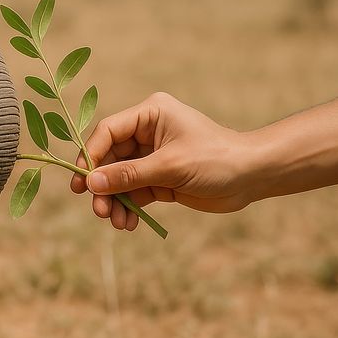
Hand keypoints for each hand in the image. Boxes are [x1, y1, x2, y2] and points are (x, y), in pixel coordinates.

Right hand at [70, 92, 256, 230]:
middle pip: (110, 158)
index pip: (108, 131)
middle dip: (103, 185)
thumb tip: (91, 182)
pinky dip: (129, 207)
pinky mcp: (160, 177)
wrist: (253, 177)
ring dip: (115, 200)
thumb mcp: (170, 166)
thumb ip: (129, 175)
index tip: (83, 183)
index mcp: (149, 114)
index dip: (91, 155)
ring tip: (117, 222)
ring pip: (120, 178)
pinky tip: (129, 223)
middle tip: (98, 210)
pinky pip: (134, 191)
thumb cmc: (215, 160)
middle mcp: (147, 132)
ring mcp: (152, 156)